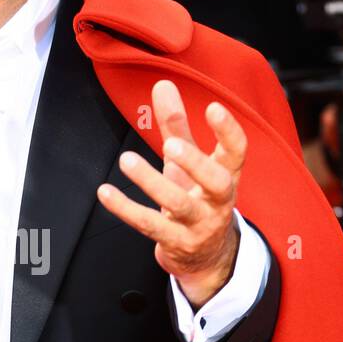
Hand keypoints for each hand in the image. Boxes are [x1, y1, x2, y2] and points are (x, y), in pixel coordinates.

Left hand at [97, 79, 244, 307]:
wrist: (205, 257)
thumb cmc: (197, 198)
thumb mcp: (188, 162)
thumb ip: (176, 124)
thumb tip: (163, 84)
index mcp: (227, 176)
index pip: (237, 152)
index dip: (228, 131)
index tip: (214, 107)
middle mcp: (218, 201)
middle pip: (216, 182)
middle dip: (195, 163)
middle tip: (170, 144)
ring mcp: (198, 224)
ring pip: (178, 205)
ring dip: (152, 182)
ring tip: (127, 160)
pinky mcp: (175, 243)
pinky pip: (149, 225)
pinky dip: (125, 209)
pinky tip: (106, 192)